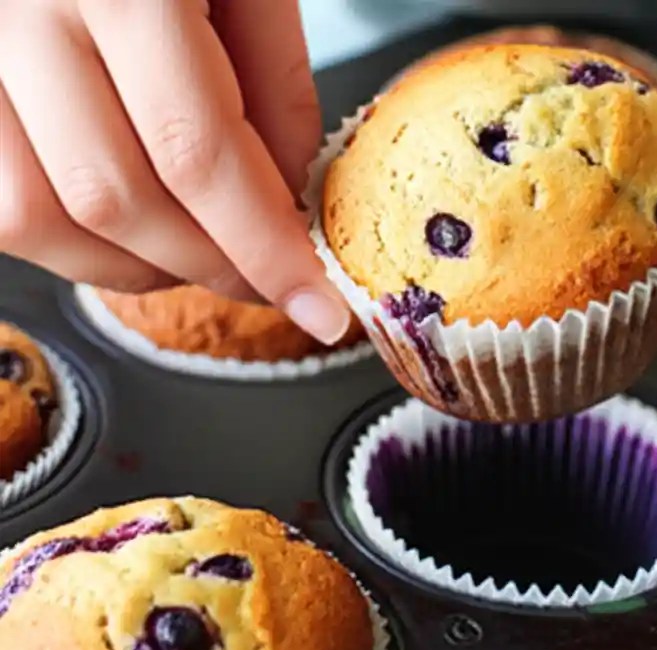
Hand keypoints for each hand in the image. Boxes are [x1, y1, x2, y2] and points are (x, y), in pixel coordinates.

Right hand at [0, 0, 349, 342]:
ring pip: (32, 214)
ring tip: (199, 256)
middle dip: (209, 264)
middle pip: (114, 198)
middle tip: (269, 279)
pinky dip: (62, 236)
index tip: (320, 307)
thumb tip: (287, 197)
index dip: (264, 248)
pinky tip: (125, 225)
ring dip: (129, 266)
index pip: (196, 153)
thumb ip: (274, 80)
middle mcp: (21, 11)